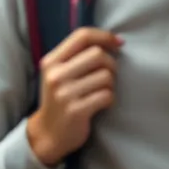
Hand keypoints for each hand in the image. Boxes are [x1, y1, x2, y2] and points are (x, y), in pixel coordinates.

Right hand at [27, 28, 120, 166]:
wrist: (49, 133)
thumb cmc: (60, 98)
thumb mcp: (58, 74)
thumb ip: (76, 57)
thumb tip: (112, 41)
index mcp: (51, 61)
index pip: (81, 36)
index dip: (104, 36)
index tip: (118, 43)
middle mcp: (56, 74)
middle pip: (98, 55)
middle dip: (111, 64)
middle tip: (108, 76)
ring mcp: (65, 93)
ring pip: (106, 76)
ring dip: (111, 85)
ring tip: (101, 92)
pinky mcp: (77, 110)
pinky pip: (107, 96)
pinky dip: (110, 100)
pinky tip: (101, 104)